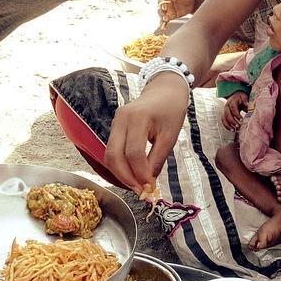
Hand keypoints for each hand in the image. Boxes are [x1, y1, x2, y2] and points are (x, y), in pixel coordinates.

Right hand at [105, 73, 189, 192]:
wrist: (165, 90)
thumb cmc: (171, 110)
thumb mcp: (170, 136)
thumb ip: (158, 159)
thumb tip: (148, 183)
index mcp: (138, 118)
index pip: (133, 153)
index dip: (140, 173)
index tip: (150, 187)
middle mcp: (121, 119)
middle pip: (114, 155)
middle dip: (125, 177)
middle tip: (140, 191)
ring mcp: (115, 122)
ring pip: (109, 155)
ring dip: (121, 174)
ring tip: (137, 185)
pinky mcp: (114, 127)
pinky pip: (112, 150)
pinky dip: (120, 165)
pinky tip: (132, 174)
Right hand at [157, 0, 196, 24]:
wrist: (191, 4)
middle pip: (161, 2)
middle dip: (162, 5)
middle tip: (165, 9)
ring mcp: (166, 8)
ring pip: (161, 11)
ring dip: (162, 15)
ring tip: (166, 19)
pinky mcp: (168, 15)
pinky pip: (163, 19)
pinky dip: (163, 24)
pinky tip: (163, 28)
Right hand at [222, 92, 248, 130]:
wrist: (235, 96)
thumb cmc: (241, 97)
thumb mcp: (244, 97)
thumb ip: (246, 101)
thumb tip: (248, 105)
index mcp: (232, 101)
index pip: (233, 108)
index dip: (236, 114)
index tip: (241, 119)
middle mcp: (226, 106)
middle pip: (227, 114)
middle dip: (232, 121)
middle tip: (238, 126)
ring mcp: (225, 111)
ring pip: (224, 118)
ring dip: (228, 125)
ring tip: (234, 130)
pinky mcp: (224, 115)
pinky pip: (223, 121)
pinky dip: (227, 126)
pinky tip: (232, 130)